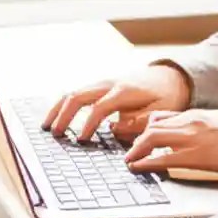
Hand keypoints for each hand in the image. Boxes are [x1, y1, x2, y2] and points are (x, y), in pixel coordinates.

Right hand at [43, 64, 192, 141]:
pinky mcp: (100, 86)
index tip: (81, 141)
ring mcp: (102, 83)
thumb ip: (139, 122)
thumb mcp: (161, 111)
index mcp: (124, 91)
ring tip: (47, 126)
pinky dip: (64, 105)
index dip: (88, 125)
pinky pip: (77, 93)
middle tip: (55, 134)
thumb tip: (113, 129)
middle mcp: (109, 84)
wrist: (170, 76)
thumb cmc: (166, 96)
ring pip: (73, 92)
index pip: (98, 108)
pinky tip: (57, 117)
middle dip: (63, 115)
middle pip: (78, 96)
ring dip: (58, 109)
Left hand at [122, 110, 217, 177]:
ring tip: (130, 160)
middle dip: (136, 140)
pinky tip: (138, 167)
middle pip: (151, 126)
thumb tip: (176, 142)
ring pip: (152, 138)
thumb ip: (194, 130)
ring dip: (136, 150)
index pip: (160, 117)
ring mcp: (192, 138)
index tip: (136, 138)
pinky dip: (145, 162)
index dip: (144, 129)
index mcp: (195, 114)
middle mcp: (190, 122)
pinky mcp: (195, 156)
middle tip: (129, 151)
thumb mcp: (214, 128)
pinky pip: (162, 158)